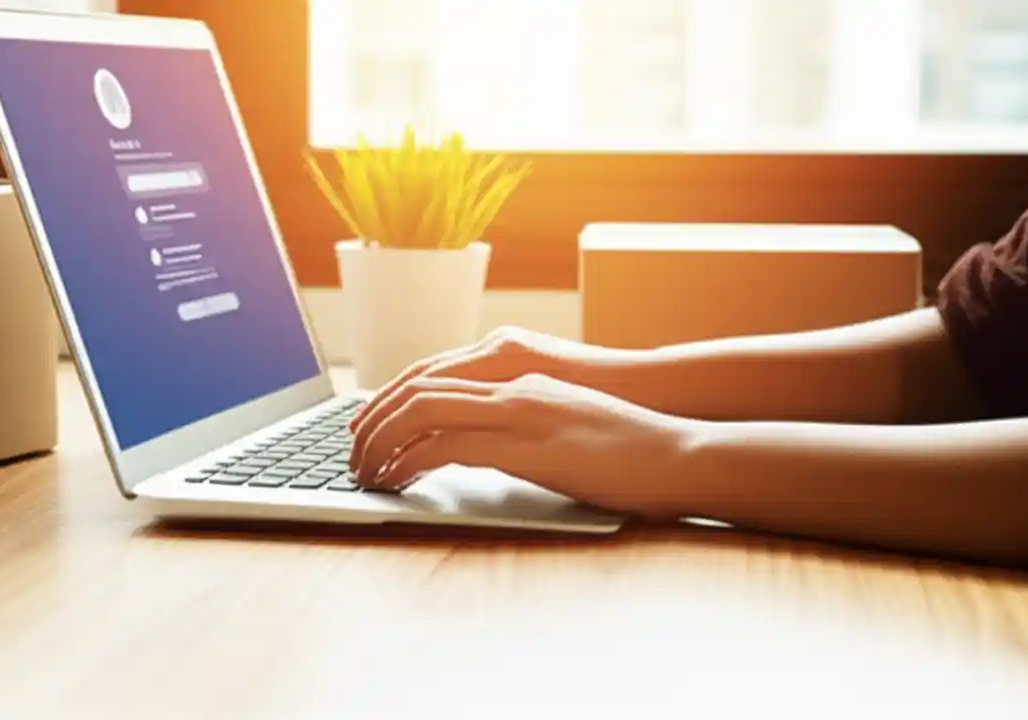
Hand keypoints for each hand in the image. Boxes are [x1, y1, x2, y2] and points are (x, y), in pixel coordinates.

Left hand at [349, 372, 697, 515]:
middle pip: (417, 387)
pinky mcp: (523, 442)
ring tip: (363, 473)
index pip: (436, 376)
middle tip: (351, 454)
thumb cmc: (631, 447)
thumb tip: (491, 447)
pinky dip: (410, 462)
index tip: (366, 428)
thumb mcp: (568, 426)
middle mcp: (511, 381)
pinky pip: (445, 445)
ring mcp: (516, 407)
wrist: (676, 451)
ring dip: (382, 442)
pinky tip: (397, 482)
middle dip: (373, 421)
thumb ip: (526, 427)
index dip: (392, 400)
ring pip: (421, 410)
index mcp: (520, 374)